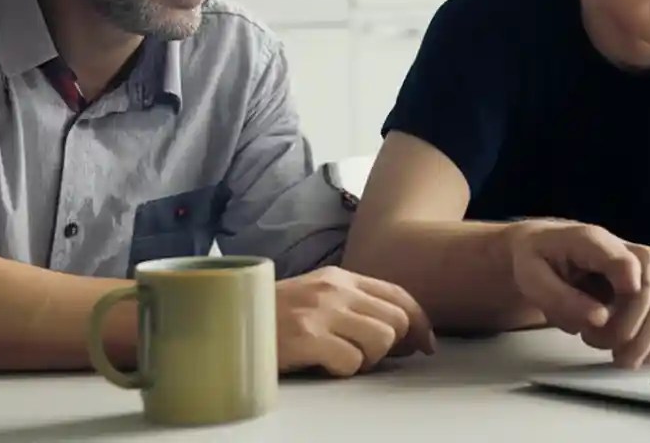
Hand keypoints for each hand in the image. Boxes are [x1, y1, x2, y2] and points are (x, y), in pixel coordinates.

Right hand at [276, 267, 435, 376]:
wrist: (222, 323)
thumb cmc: (270, 320)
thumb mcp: (313, 300)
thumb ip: (352, 307)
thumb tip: (403, 335)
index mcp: (338, 277)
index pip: (398, 294)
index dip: (420, 321)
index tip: (426, 344)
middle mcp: (333, 289)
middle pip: (396, 319)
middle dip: (392, 346)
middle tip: (371, 359)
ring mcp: (320, 311)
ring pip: (381, 340)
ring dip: (367, 359)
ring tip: (340, 360)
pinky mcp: (306, 336)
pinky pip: (352, 362)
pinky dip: (342, 371)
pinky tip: (321, 366)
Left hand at [509, 221, 649, 367]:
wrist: (555, 249)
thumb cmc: (541, 262)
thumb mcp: (532, 277)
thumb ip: (561, 298)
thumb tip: (600, 319)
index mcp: (600, 241)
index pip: (627, 270)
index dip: (619, 311)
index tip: (591, 334)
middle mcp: (640, 253)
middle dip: (624, 338)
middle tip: (591, 344)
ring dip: (640, 348)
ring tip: (608, 349)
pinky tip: (643, 358)